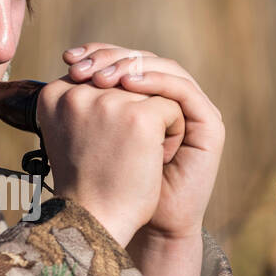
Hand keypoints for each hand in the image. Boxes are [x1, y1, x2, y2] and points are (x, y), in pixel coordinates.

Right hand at [35, 70, 185, 249]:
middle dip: (135, 110)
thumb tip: (115, 69)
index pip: (96, 72)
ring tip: (139, 156)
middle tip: (121, 154)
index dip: (114, 99)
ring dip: (155, 122)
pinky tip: (156, 159)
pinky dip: (172, 134)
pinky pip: (171, 108)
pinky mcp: (139, 116)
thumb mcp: (73, 133)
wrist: (96, 224)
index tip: (106, 139)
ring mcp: (108, 102)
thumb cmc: (86, 184)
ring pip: (151, 92)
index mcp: (53, 95)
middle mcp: (76, 92)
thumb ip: (84, 100)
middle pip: (126, 79)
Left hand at [62, 43, 224, 240]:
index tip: (68, 59)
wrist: (144, 222)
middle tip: (84, 66)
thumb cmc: (112, 185)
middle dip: (111, 57)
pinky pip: (182, 89)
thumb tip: (67, 66)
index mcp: (143, 97)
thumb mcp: (92, 134)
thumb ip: (89, 102)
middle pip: (143, 58)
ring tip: (104, 77)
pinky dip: (157, 82)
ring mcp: (192, 108)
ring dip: (132, 67)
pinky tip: (130, 85)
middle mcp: (169, 98)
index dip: (98, 54)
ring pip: (163, 68)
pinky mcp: (208, 122)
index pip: (125, 59)